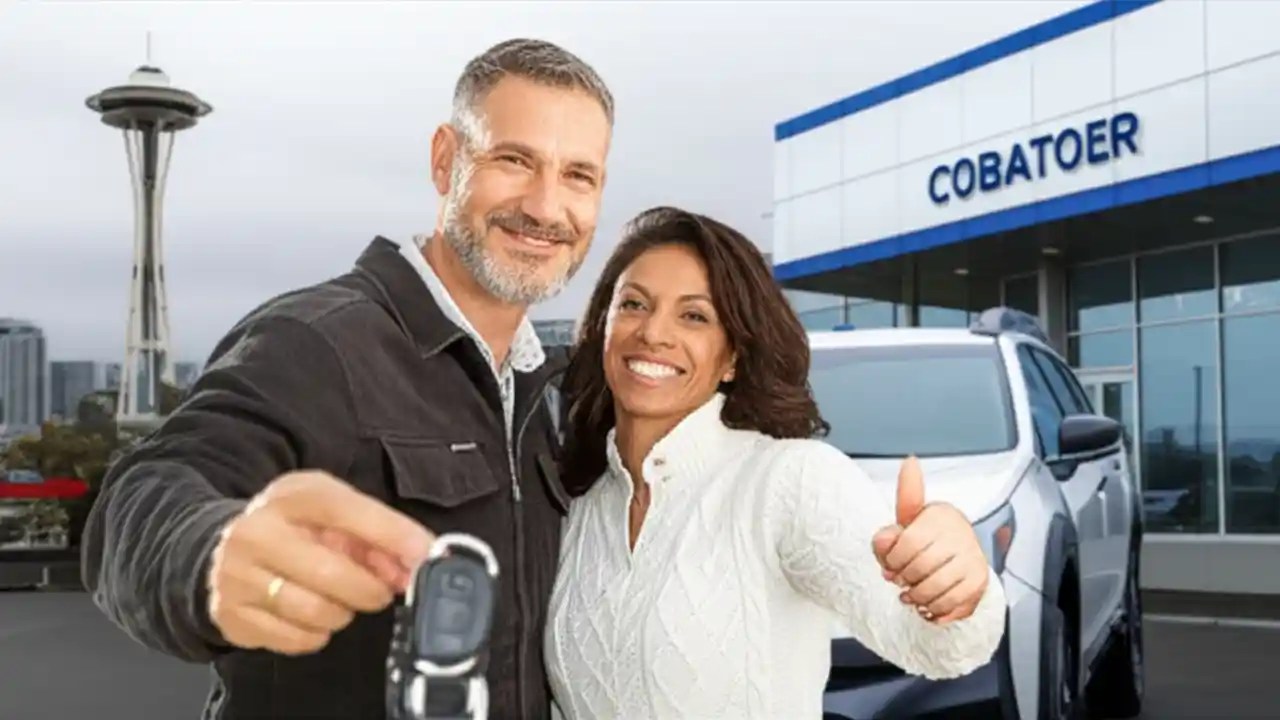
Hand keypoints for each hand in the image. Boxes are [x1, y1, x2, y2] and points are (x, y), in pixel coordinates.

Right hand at [207, 471, 434, 654]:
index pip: (347, 512)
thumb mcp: (334, 513)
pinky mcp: (231, 614)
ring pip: (315, 612)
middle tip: (378, 591)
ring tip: (338, 599)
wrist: (223, 548)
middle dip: (370, 589)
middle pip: (332, 573)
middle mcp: (257, 532)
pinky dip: (316, 633)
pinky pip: (296, 639)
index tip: (423, 556)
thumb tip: (416, 564)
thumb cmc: (295, 529)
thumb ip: (378, 534)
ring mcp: (236, 574)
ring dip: (342, 613)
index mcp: (291, 496)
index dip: (392, 535)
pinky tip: (310, 614)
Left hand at [871, 456, 988, 624]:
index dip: (893, 559)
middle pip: (922, 566)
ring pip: (937, 588)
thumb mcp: (902, 530)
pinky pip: (953, 603)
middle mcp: (960, 534)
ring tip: (910, 595)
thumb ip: (886, 536)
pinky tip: (926, 605)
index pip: (909, 541)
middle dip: (904, 579)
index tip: (890, 565)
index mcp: (938, 516)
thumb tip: (883, 544)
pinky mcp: (979, 580)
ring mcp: (973, 558)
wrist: (958, 542)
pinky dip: (935, 609)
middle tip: (899, 581)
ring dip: (917, 597)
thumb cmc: (925, 536)